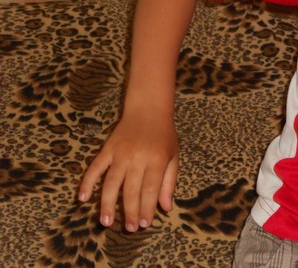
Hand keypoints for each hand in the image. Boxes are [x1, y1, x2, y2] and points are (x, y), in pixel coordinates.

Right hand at [78, 108, 178, 231]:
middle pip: (131, 189)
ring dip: (107, 204)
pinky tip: (83, 198)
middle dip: (130, 212)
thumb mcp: (173, 157)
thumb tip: (165, 208)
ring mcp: (120, 153)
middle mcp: (137, 157)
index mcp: (156, 159)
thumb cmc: (164, 135)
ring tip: (106, 222)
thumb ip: (169, 182)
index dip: (147, 208)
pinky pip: (95, 168)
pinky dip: (87, 182)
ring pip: (111, 183)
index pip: (150, 189)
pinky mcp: (107, 148)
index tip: (144, 224)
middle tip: (129, 229)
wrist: (148, 109)